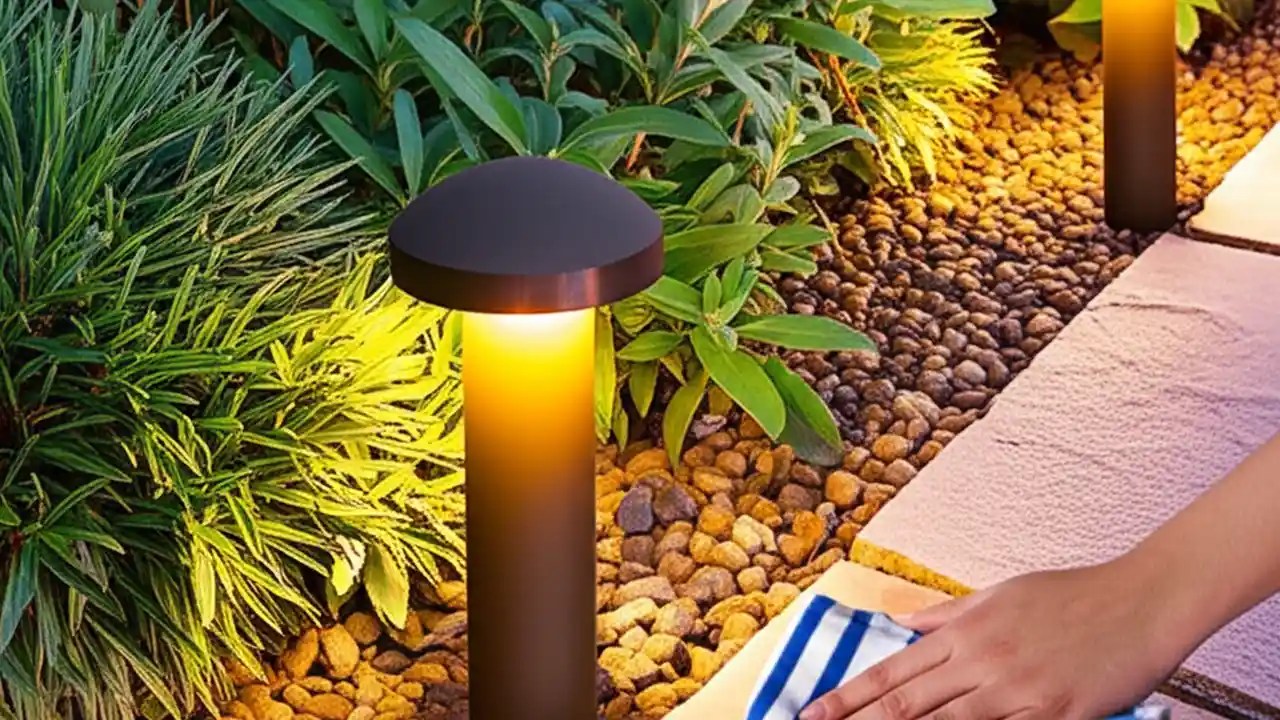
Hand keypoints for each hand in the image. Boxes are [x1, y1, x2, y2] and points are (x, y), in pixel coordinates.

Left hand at [799, 562, 1187, 719]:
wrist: (1141, 600)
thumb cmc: (1072, 595)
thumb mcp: (1000, 594)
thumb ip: (948, 615)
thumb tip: (903, 622)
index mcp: (964, 631)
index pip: (891, 672)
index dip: (848, 697)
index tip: (813, 713)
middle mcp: (982, 660)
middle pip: (907, 704)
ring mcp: (1018, 691)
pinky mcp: (1056, 713)